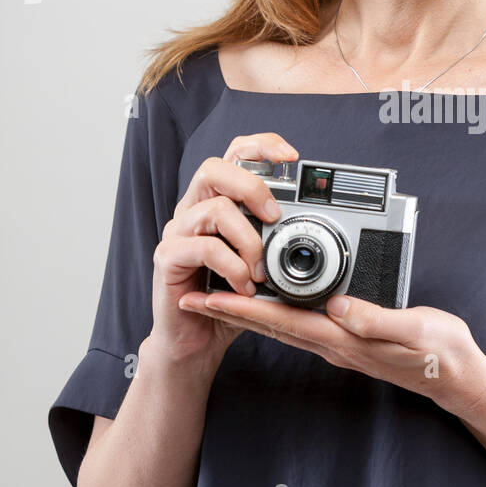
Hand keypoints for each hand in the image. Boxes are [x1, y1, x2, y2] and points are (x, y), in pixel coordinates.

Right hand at [148, 131, 297, 366]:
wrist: (197, 341)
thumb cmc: (231, 300)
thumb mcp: (264, 265)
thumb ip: (279, 241)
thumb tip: (316, 225)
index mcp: (217, 201)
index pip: (233, 154)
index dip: (261, 145)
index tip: (292, 156)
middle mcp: (193, 209)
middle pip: (215, 167)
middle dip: (252, 186)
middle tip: (274, 217)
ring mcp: (178, 232)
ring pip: (214, 208)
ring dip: (248, 239)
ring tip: (260, 271)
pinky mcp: (167, 258)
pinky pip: (204, 248)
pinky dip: (232, 267)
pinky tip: (244, 287)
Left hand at [176, 286, 485, 416]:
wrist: (458, 378)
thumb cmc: (441, 354)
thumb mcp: (415, 331)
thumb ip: (376, 319)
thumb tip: (337, 307)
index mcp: (343, 338)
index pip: (281, 321)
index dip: (241, 309)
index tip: (207, 298)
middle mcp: (334, 343)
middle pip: (269, 325)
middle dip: (228, 311)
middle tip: (190, 299)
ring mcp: (340, 344)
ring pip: (281, 325)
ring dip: (246, 313)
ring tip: (215, 298)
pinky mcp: (350, 339)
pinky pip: (302, 325)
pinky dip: (276, 313)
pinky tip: (269, 303)